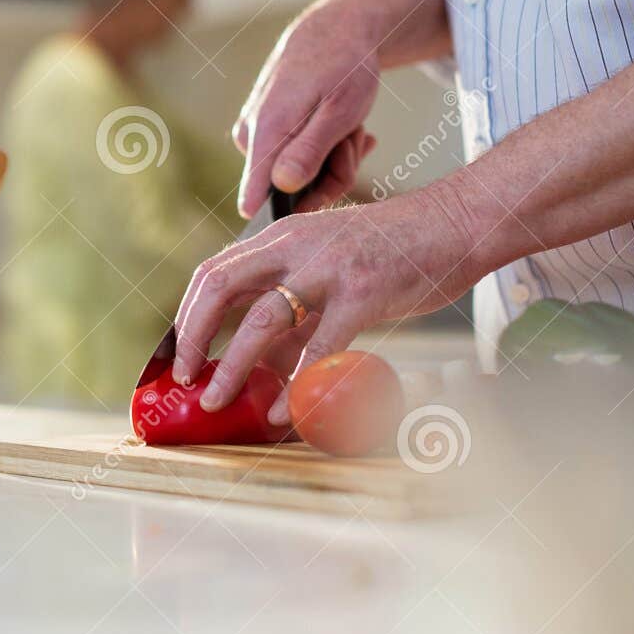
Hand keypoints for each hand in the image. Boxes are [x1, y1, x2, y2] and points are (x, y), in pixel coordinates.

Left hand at [172, 185, 482, 422]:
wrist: (457, 223)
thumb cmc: (394, 252)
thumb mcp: (329, 270)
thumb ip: (295, 314)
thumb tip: (261, 364)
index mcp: (281, 238)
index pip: (212, 272)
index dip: (186, 316)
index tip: (176, 356)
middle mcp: (295, 245)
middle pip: (218, 286)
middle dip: (191, 336)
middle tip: (182, 379)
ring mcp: (327, 267)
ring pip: (260, 319)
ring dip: (231, 366)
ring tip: (215, 401)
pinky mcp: (363, 292)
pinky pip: (319, 344)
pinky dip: (296, 382)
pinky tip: (284, 410)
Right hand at [233, 0, 385, 216]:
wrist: (334, 30)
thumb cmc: (343, 67)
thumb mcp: (341, 110)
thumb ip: (310, 150)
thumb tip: (282, 186)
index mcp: (267, 130)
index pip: (255, 193)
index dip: (284, 213)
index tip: (311, 213)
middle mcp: (251, 134)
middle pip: (291, 187)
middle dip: (332, 173)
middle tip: (355, 141)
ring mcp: (255, 132)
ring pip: (298, 173)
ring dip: (334, 158)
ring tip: (352, 129)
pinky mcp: (263, 131)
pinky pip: (295, 158)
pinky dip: (326, 149)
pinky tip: (345, 131)